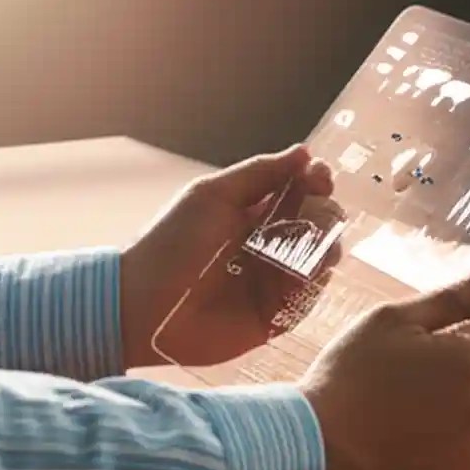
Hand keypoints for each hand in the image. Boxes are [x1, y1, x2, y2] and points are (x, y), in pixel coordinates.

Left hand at [119, 144, 333, 367]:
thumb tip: (305, 153)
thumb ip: (259, 174)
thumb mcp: (212, 197)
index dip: (315, 183)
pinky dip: (312, 285)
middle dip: (325, 216)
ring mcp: (271, 282)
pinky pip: (306, 300)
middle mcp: (266, 245)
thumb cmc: (172, 244)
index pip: (298, 193)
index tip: (321, 178)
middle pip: (316, 226)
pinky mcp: (273, 317)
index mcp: (251, 213)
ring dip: (326, 250)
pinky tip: (304, 276)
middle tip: (320, 216)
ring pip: (318, 262)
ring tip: (320, 247)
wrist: (144, 305)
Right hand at [302, 265, 469, 469]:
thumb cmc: (351, 375)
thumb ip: (452, 297)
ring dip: (452, 402)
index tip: (434, 332)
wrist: (319, 447)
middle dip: (456, 363)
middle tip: (401, 372)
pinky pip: (466, 442)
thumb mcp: (391, 320)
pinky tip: (404, 435)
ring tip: (399, 408)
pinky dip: (444, 437)